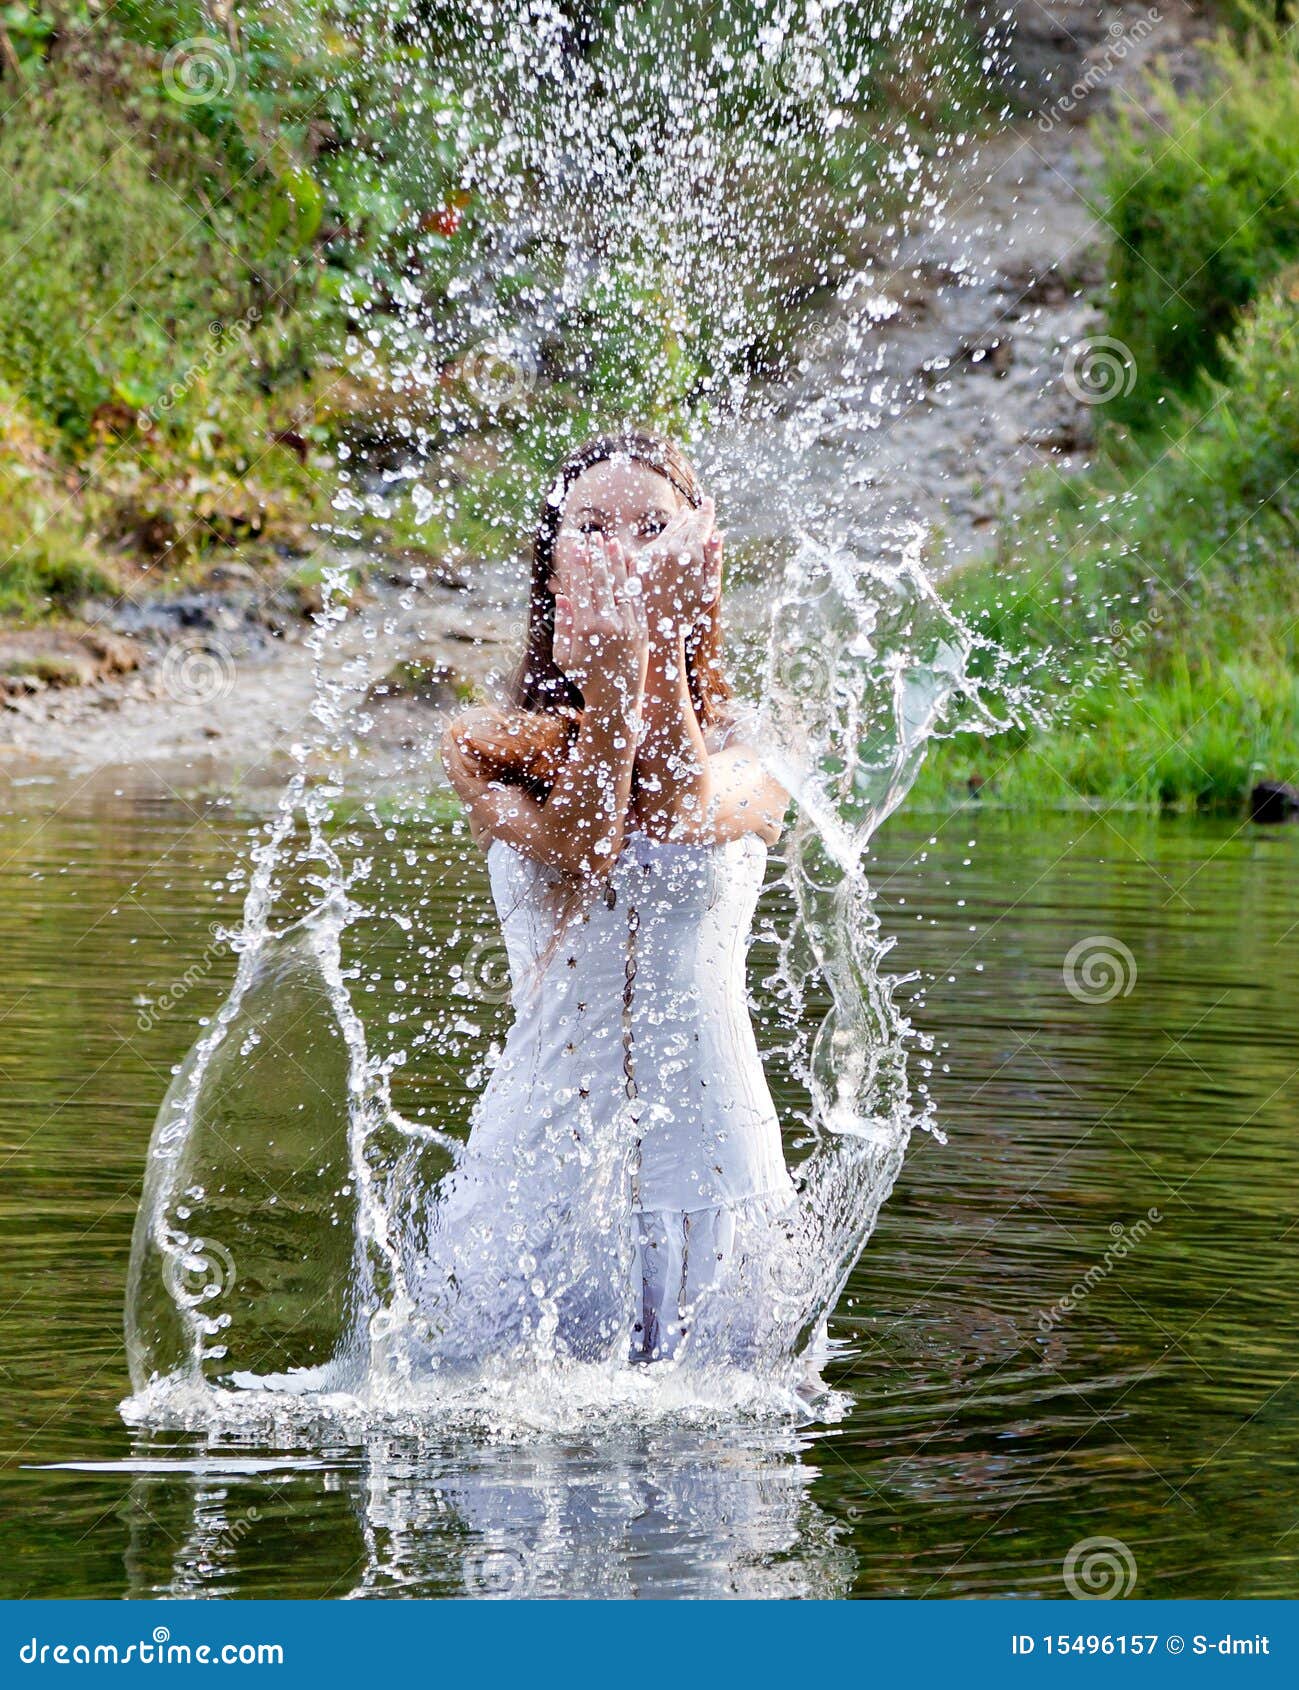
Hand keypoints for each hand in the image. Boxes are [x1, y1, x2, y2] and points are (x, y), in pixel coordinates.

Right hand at [553, 534, 648, 715]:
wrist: (617, 700)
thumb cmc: (585, 680)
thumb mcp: (564, 656)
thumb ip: (562, 626)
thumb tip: (564, 597)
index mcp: (586, 629)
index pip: (581, 587)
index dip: (577, 564)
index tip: (574, 546)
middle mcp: (609, 624)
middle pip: (601, 581)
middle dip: (596, 556)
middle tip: (593, 536)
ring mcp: (628, 625)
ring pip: (621, 586)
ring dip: (616, 562)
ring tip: (611, 542)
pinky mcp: (642, 629)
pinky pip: (638, 599)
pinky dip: (633, 580)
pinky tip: (631, 564)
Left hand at [636, 497, 722, 641]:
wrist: (656, 628)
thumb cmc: (689, 613)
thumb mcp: (710, 591)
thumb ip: (714, 561)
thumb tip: (717, 533)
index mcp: (691, 555)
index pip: (700, 525)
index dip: (706, 513)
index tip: (709, 502)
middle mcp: (670, 549)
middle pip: (685, 526)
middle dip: (693, 518)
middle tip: (699, 510)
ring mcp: (653, 554)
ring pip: (668, 531)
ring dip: (678, 522)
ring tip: (685, 515)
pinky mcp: (640, 560)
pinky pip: (655, 542)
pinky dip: (665, 535)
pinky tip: (669, 535)